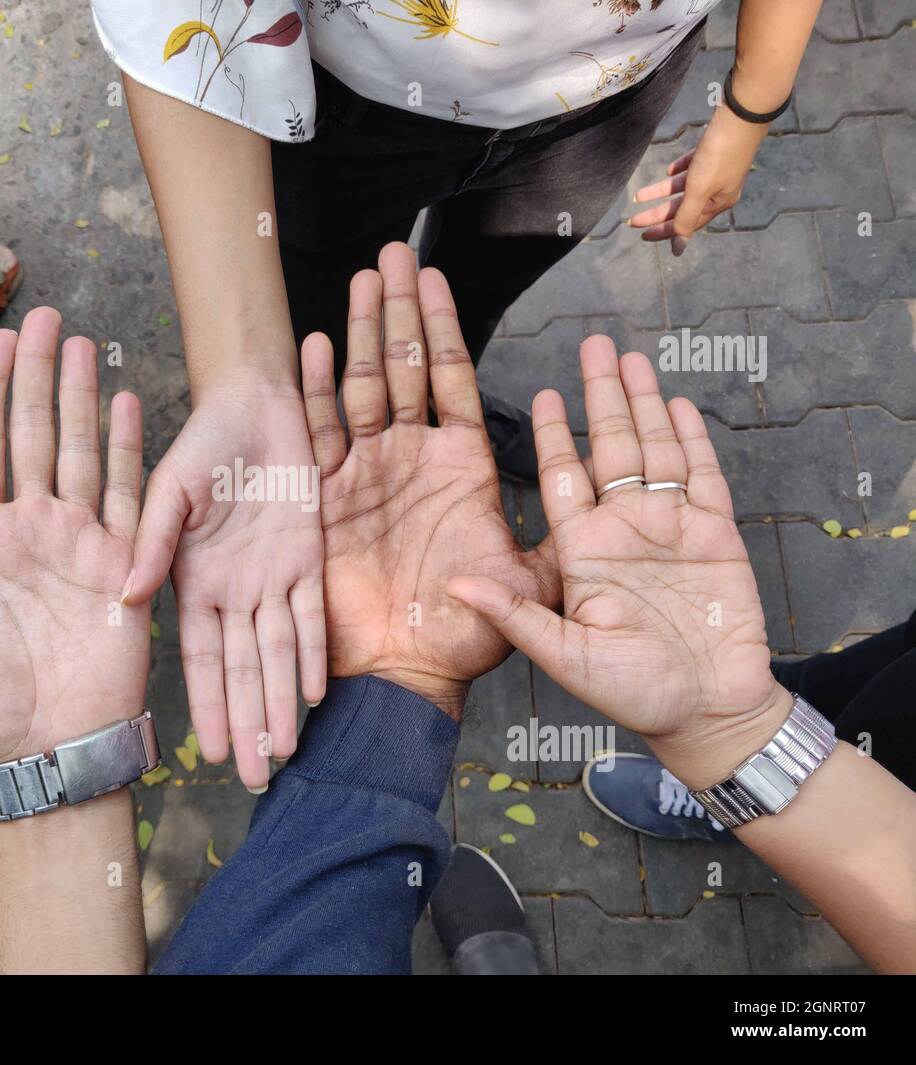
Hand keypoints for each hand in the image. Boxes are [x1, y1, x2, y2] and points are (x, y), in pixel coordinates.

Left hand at [0, 308, 149, 767]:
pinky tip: (128, 404)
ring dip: (82, 397)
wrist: (43, 758)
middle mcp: (35, 532)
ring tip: (81, 341)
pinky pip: (130, 498)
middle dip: (38, 374)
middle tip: (41, 315)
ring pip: (82, 453)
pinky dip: (130, 451)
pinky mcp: (125, 568)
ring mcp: (82, 546)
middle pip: (36, 435)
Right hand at [123, 383, 325, 789]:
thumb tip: (126, 598)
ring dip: (282, 701)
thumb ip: (152, 543)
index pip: (202, 659)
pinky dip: (313, 654)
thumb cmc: (202, 445)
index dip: (208, 706)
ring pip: (278, 654)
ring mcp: (273, 579)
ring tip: (286, 753)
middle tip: (257, 778)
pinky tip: (314, 696)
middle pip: (244, 670)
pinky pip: (312, 615)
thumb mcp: (167, 489)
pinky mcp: (309, 559)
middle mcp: (234, 592)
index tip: (210, 754)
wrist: (253, 408)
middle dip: (249, 722)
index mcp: (193, 582)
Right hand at [299, 243, 557, 717]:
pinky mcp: (327, 498)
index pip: (452, 379)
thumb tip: (605, 505)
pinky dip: (315, 390)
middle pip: (403, 366)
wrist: (401, 674)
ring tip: (361, 279)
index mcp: (458, 466)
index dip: (442, 329)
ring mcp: (365, 473)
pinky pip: (319, 434)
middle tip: (394, 253)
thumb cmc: (462, 637)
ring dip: (361, 333)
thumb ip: (559, 545)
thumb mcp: (530, 585)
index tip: (438, 280)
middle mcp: (410, 459)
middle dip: (399, 309)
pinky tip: (316, 344)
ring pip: (361, 387)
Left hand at [448, 336, 787, 786]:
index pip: (563, 477)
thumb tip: (456, 583)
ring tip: (630, 359)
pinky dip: (693, 438)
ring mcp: (669, 527)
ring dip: (644, 404)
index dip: (553, 435)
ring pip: (654, 449)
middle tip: (592, 345)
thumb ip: (514, 614)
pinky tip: (678, 403)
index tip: (541, 394)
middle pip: (608, 447)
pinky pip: (702, 474)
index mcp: (582, 551)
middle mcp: (621, 529)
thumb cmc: (633, 693)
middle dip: (600, 396)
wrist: (707, 712)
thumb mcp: (565, 654)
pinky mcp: (715, 534)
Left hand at [630, 104, 768, 255]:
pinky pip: (691, 167)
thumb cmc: (720, 153)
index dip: (664, 231)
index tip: (641, 235)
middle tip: (632, 221)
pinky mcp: (712, 151)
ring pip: (683, 187)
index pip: (686, 224)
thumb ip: (686, 218)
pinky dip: (678, 171)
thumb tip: (678, 249)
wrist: (742, 112)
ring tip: (638, 196)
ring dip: (661, 192)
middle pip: (682, 208)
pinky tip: (667, 171)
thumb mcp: (700, 189)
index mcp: (718, 203)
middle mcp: (719, 190)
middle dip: (657, 214)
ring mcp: (716, 170)